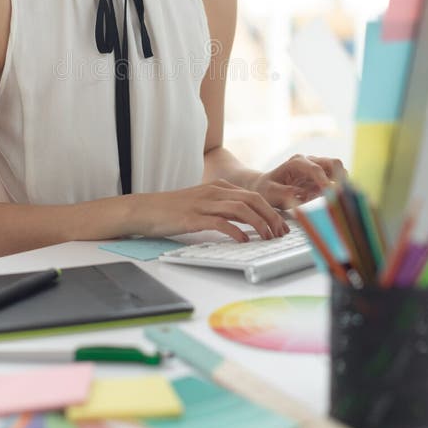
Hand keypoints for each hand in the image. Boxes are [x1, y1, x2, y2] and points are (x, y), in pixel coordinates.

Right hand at [128, 178, 289, 242]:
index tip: (282, 226)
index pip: (254, 196)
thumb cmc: (173, 210)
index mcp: (219, 187)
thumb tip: (247, 223)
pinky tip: (244, 240)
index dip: (272, 211)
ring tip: (267, 238)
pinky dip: (236, 231)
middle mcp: (214, 192)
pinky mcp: (193, 217)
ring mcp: (203, 203)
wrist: (145, 209)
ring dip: (259, 224)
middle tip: (281, 234)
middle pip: (252, 200)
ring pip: (240, 209)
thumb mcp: (203, 203)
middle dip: (271, 217)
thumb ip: (223, 208)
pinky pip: (220, 222)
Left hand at [256, 154, 347, 206]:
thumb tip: (302, 194)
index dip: (324, 181)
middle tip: (340, 194)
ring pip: (339, 171)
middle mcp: (309, 162)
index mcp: (296, 163)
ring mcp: (318, 170)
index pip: (315, 169)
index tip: (330, 193)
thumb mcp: (270, 192)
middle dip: (340, 177)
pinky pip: (337, 182)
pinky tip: (338, 200)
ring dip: (342, 184)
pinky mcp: (322, 180)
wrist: (265, 188)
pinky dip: (341, 189)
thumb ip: (284, 192)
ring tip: (339, 199)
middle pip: (333, 163)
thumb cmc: (266, 189)